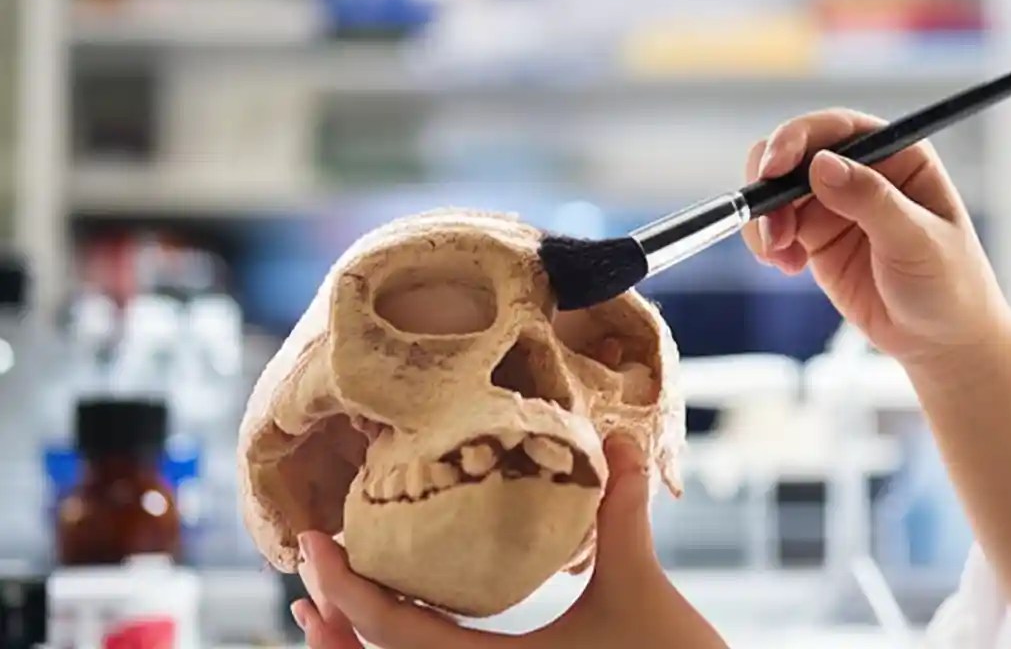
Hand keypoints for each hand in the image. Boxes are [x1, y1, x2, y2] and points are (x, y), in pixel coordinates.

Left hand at [290, 435, 727, 648]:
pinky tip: (415, 637)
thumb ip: (621, 516)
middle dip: (336, 624)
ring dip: (362, 648)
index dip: (345, 587)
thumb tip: (622, 439)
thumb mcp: (642, 593)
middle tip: (311, 576)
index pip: (393, 631)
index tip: (311, 546)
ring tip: (329, 616)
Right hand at [743, 108, 1010, 363]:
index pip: (837, 129)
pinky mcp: (817, 239)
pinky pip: (776, 226)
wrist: (942, 341)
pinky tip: (786, 265)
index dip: (796, 139)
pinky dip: (768, 242)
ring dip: (765, 218)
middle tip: (769, 222)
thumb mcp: (916, 241)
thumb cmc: (949, 286)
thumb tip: (821, 165)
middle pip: (795, 154)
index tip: (773, 168)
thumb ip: (870, 201)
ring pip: (777, 191)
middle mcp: (861, 173)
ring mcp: (835, 206)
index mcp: (897, 156)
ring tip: (778, 254)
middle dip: (770, 183)